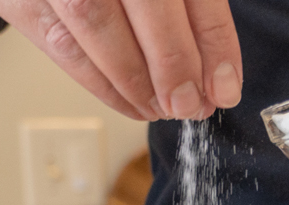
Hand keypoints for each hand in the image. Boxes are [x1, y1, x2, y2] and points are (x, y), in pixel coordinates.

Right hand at [0, 0, 241, 120]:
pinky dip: (102, 84)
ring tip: (164, 110)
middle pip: (147, 2)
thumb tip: (217, 80)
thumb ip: (187, 15)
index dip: (214, 43)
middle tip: (191, 105)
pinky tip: (131, 103)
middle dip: (174, 65)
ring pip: (98, 24)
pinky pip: (64, 45)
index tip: (225, 87)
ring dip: (138, 81)